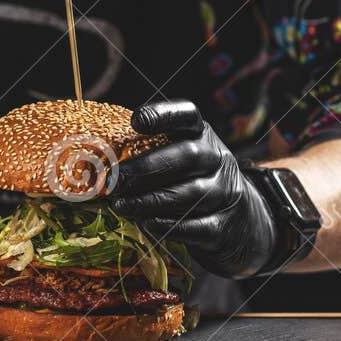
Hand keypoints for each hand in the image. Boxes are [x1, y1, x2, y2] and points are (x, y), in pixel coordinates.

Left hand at [107, 101, 281, 278]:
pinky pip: (195, 226)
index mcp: (203, 135)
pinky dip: (168, 225)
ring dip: (150, 200)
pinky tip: (146, 224)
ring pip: (190, 194)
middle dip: (147, 168)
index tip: (136, 122)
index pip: (187, 114)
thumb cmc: (195, 184)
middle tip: (115, 180)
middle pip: (187, 156)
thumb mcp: (182, 159)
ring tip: (121, 206)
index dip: (163, 115)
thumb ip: (152, 153)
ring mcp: (225, 192)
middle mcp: (218, 159)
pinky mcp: (224, 226)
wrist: (242, 224)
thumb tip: (98, 160)